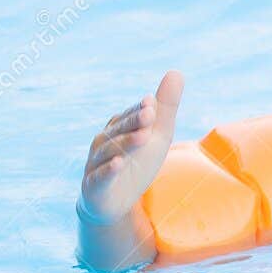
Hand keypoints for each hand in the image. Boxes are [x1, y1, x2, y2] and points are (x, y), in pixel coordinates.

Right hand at [79, 70, 183, 224]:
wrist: (116, 200)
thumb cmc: (137, 162)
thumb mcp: (156, 135)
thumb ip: (165, 108)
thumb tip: (176, 72)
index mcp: (118, 129)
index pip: (129, 116)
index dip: (140, 110)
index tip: (153, 102)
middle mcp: (104, 143)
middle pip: (119, 130)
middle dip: (133, 122)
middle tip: (150, 113)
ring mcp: (97, 163)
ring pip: (110, 151)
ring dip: (126, 143)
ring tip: (143, 137)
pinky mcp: (95, 185)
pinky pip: (101, 175)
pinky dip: (109, 169)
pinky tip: (119, 164)